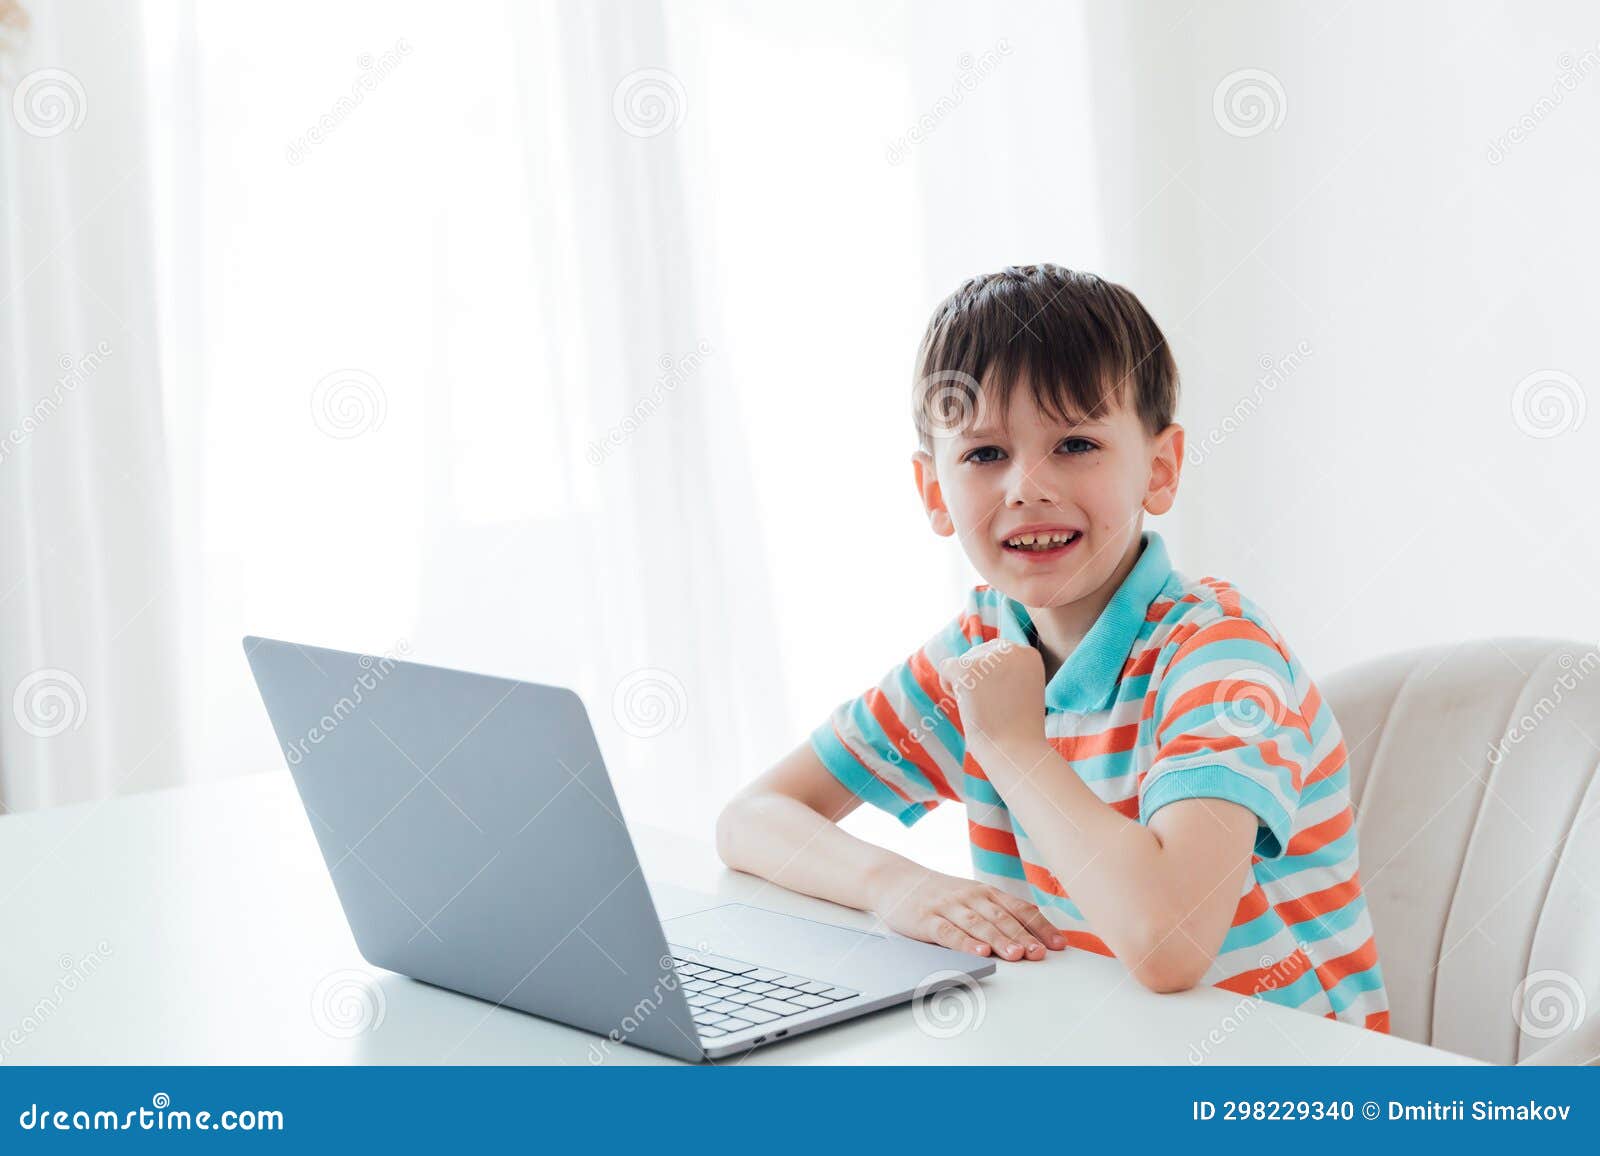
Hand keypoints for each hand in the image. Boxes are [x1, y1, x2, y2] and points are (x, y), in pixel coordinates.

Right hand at [868, 861, 1065, 960]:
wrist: (895, 879)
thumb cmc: (939, 894)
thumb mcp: (970, 898)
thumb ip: (996, 914)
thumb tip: (1031, 938)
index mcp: (986, 892)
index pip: (1020, 909)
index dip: (1041, 927)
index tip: (1060, 945)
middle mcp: (971, 896)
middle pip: (1002, 918)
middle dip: (1023, 936)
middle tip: (1040, 954)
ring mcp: (948, 906)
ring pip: (979, 924)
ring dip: (999, 940)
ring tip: (1016, 955)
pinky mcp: (927, 918)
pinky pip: (948, 932)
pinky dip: (964, 942)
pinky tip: (978, 952)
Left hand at [938, 639, 1046, 752]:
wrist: (1015, 751)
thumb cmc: (1017, 729)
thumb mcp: (1022, 690)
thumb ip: (1005, 670)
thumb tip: (976, 659)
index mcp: (1029, 654)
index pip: (998, 652)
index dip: (993, 677)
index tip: (1001, 699)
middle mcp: (1012, 650)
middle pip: (978, 653)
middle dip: (977, 679)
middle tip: (990, 707)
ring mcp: (989, 658)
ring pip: (962, 660)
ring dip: (964, 684)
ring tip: (980, 708)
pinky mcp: (967, 669)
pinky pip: (946, 666)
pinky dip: (947, 685)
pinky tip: (961, 702)